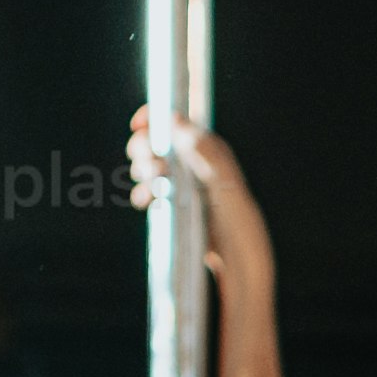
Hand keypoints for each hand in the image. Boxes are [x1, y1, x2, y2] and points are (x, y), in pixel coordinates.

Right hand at [130, 110, 275, 296]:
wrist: (236, 257)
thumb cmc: (238, 218)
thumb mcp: (224, 181)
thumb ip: (202, 150)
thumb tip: (175, 120)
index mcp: (207, 149)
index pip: (175, 122)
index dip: (154, 118)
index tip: (139, 125)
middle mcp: (192, 162)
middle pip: (153, 141)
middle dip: (145, 150)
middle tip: (155, 169)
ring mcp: (180, 182)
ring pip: (146, 165)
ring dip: (143, 172)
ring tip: (156, 187)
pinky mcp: (171, 203)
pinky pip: (146, 190)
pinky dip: (142, 193)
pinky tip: (148, 201)